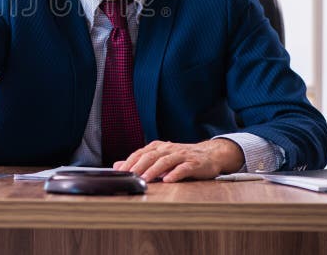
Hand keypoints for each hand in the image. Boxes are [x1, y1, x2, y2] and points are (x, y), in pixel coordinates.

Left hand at [114, 138, 244, 182]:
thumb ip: (139, 162)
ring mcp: (182, 155)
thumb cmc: (181, 158)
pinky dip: (175, 173)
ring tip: (145, 179)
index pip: (140, 153)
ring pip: (165, 161)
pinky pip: (183, 168)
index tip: (120, 172)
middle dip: (139, 166)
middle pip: (151, 156)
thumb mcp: (159, 158)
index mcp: (158, 147)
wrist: (209, 154)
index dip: (130, 162)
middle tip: (130, 176)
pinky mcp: (194, 164)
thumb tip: (117, 166)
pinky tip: (168, 180)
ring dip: (154, 170)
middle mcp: (168, 149)